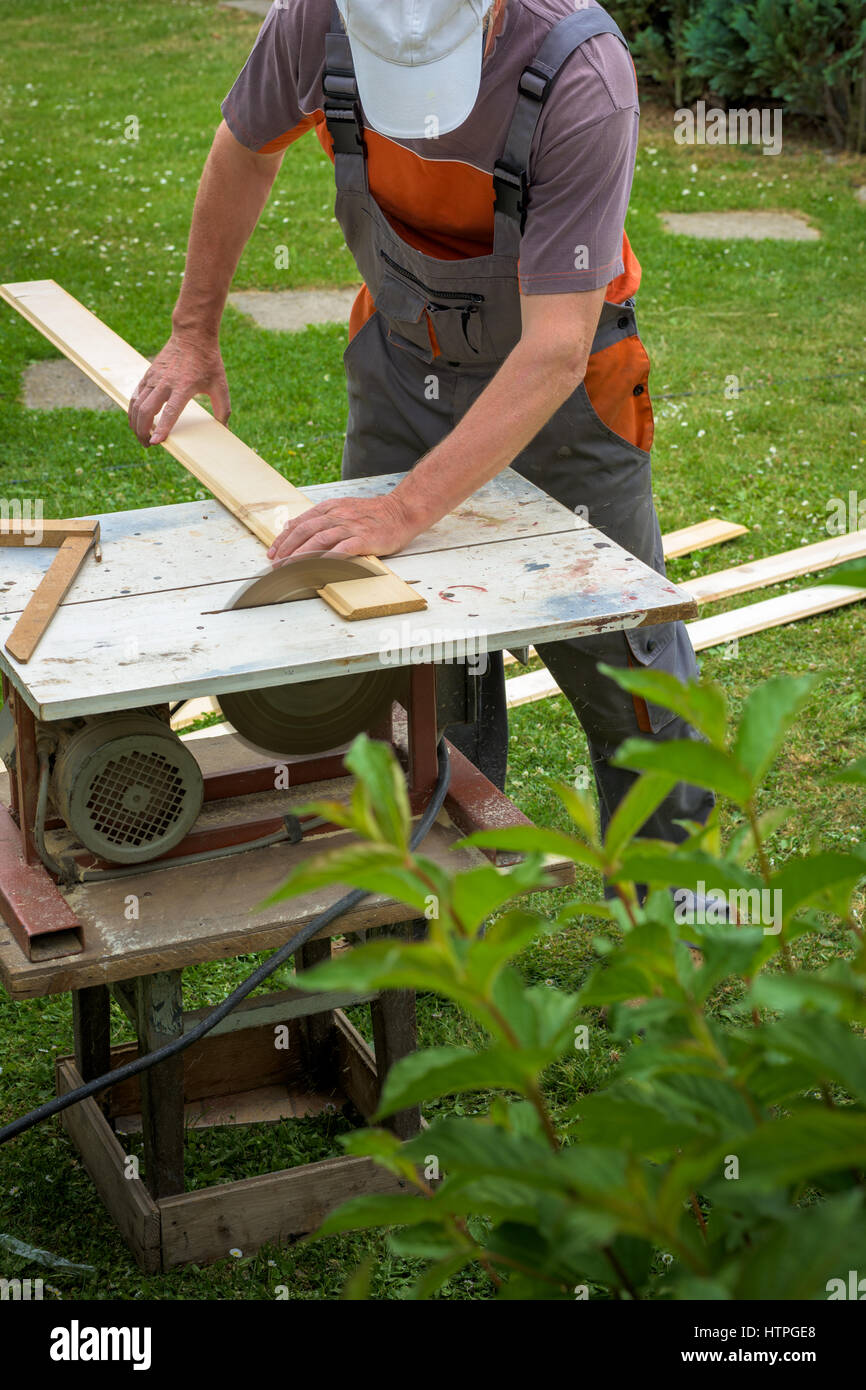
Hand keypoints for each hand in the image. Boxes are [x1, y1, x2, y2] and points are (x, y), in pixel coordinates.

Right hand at [128, 331, 229, 445]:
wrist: (192, 335)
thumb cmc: (208, 361)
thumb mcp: (220, 385)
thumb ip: (223, 409)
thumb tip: (225, 430)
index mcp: (183, 386)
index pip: (169, 411)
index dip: (161, 428)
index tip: (155, 442)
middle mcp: (165, 383)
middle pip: (146, 410)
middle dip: (142, 431)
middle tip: (148, 445)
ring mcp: (153, 378)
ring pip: (136, 404)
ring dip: (135, 423)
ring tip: (141, 436)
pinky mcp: (148, 375)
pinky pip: (135, 396)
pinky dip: (133, 410)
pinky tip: (136, 420)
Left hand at [267, 493, 421, 563]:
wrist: (401, 511)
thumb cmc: (372, 515)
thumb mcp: (343, 509)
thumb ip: (320, 517)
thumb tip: (292, 526)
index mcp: (330, 507)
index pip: (300, 523)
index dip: (283, 539)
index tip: (272, 552)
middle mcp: (337, 515)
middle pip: (305, 531)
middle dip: (287, 548)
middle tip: (275, 563)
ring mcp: (351, 526)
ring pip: (319, 540)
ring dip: (301, 555)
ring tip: (288, 567)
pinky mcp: (364, 538)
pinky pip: (342, 549)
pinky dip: (327, 558)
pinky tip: (317, 567)